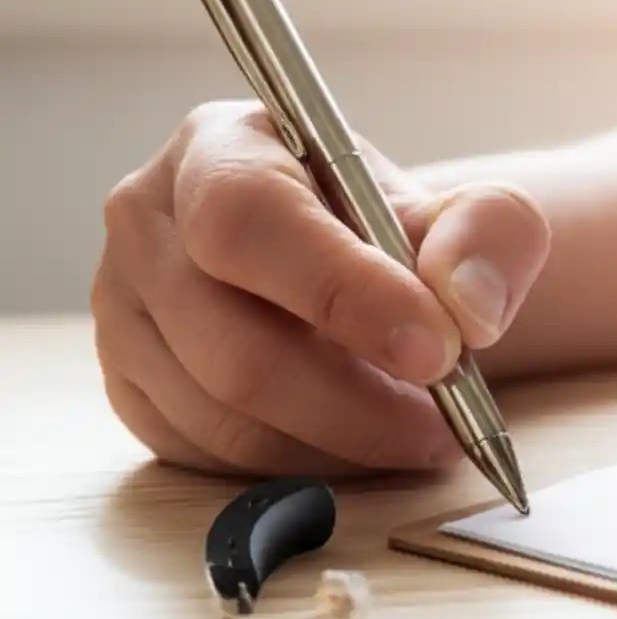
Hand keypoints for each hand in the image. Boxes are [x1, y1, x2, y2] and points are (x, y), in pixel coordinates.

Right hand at [92, 102, 550, 475]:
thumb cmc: (397, 234)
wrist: (355, 272)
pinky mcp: (132, 388)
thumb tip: (467, 308)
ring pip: (225, 419)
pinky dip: (303, 467)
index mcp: (221, 151)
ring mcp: (124, 313)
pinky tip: (357, 441)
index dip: (344, 294)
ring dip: (339, 446)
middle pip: (233, 348)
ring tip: (416, 433)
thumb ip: (490, 236)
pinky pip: (211, 458)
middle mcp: (147, 226)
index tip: (439, 352)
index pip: (250, 222)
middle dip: (358, 406)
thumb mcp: (466, 211)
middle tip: (444, 425)